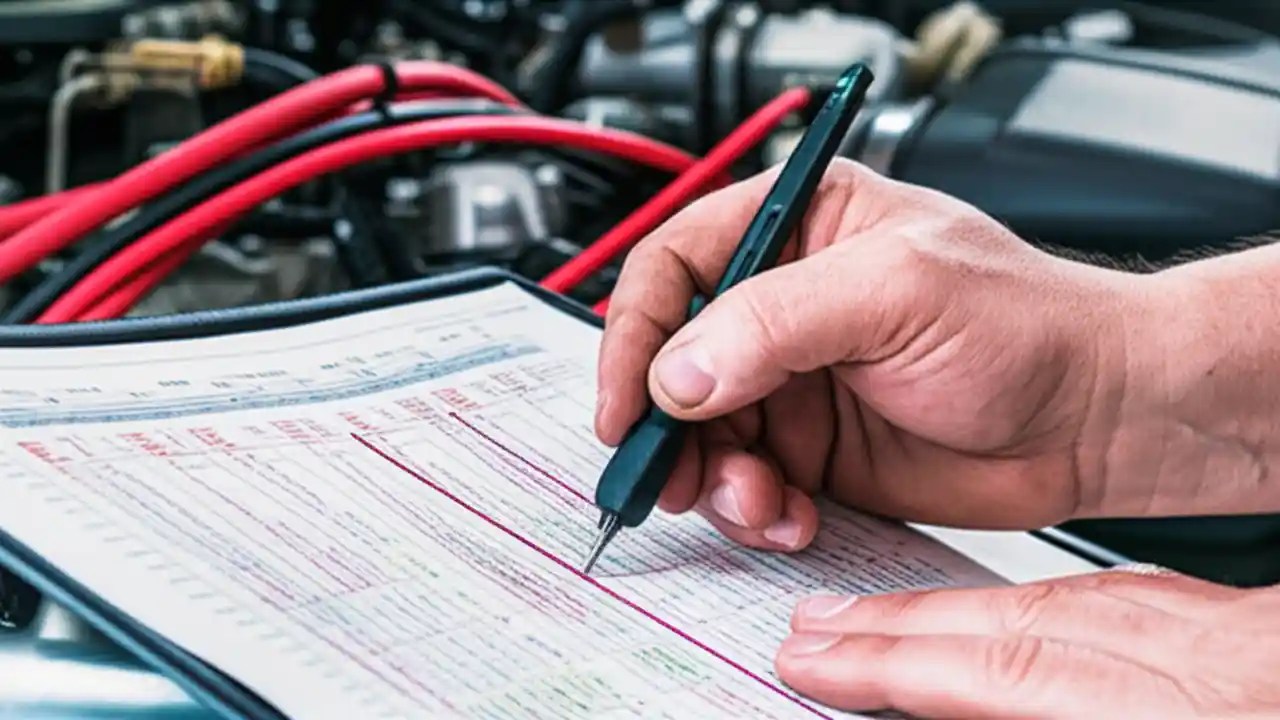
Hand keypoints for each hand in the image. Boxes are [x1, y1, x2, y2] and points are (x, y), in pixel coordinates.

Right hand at [596, 159, 1153, 549]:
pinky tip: (791, 517)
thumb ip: (776, 321)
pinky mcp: (812, 450)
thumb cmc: (1029, 324)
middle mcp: (783, 305)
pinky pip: (747, 484)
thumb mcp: (897, 291)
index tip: (629, 402)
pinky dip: (754, 511)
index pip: (673, 266)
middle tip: (674, 475)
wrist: (1098, 419)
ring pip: (701, 435)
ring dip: (713, 479)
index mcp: (796, 227)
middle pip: (673, 362)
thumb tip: (679, 372)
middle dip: (666, 427)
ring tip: (757, 502)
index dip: (635, 334)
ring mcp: (794, 383)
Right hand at [777, 567, 1279, 717]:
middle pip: (1025, 624)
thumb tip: (946, 695)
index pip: (1009, 672)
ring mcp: (1253, 638)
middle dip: (908, 625)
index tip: (820, 663)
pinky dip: (1063, 599)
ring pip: (1080, 599)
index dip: (900, 666)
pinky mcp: (1270, 631)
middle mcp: (1227, 661)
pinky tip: (1026, 605)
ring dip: (969, 606)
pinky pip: (1145, 596)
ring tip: (892, 617)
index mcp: (1202, 708)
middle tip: (820, 625)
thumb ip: (1040, 689)